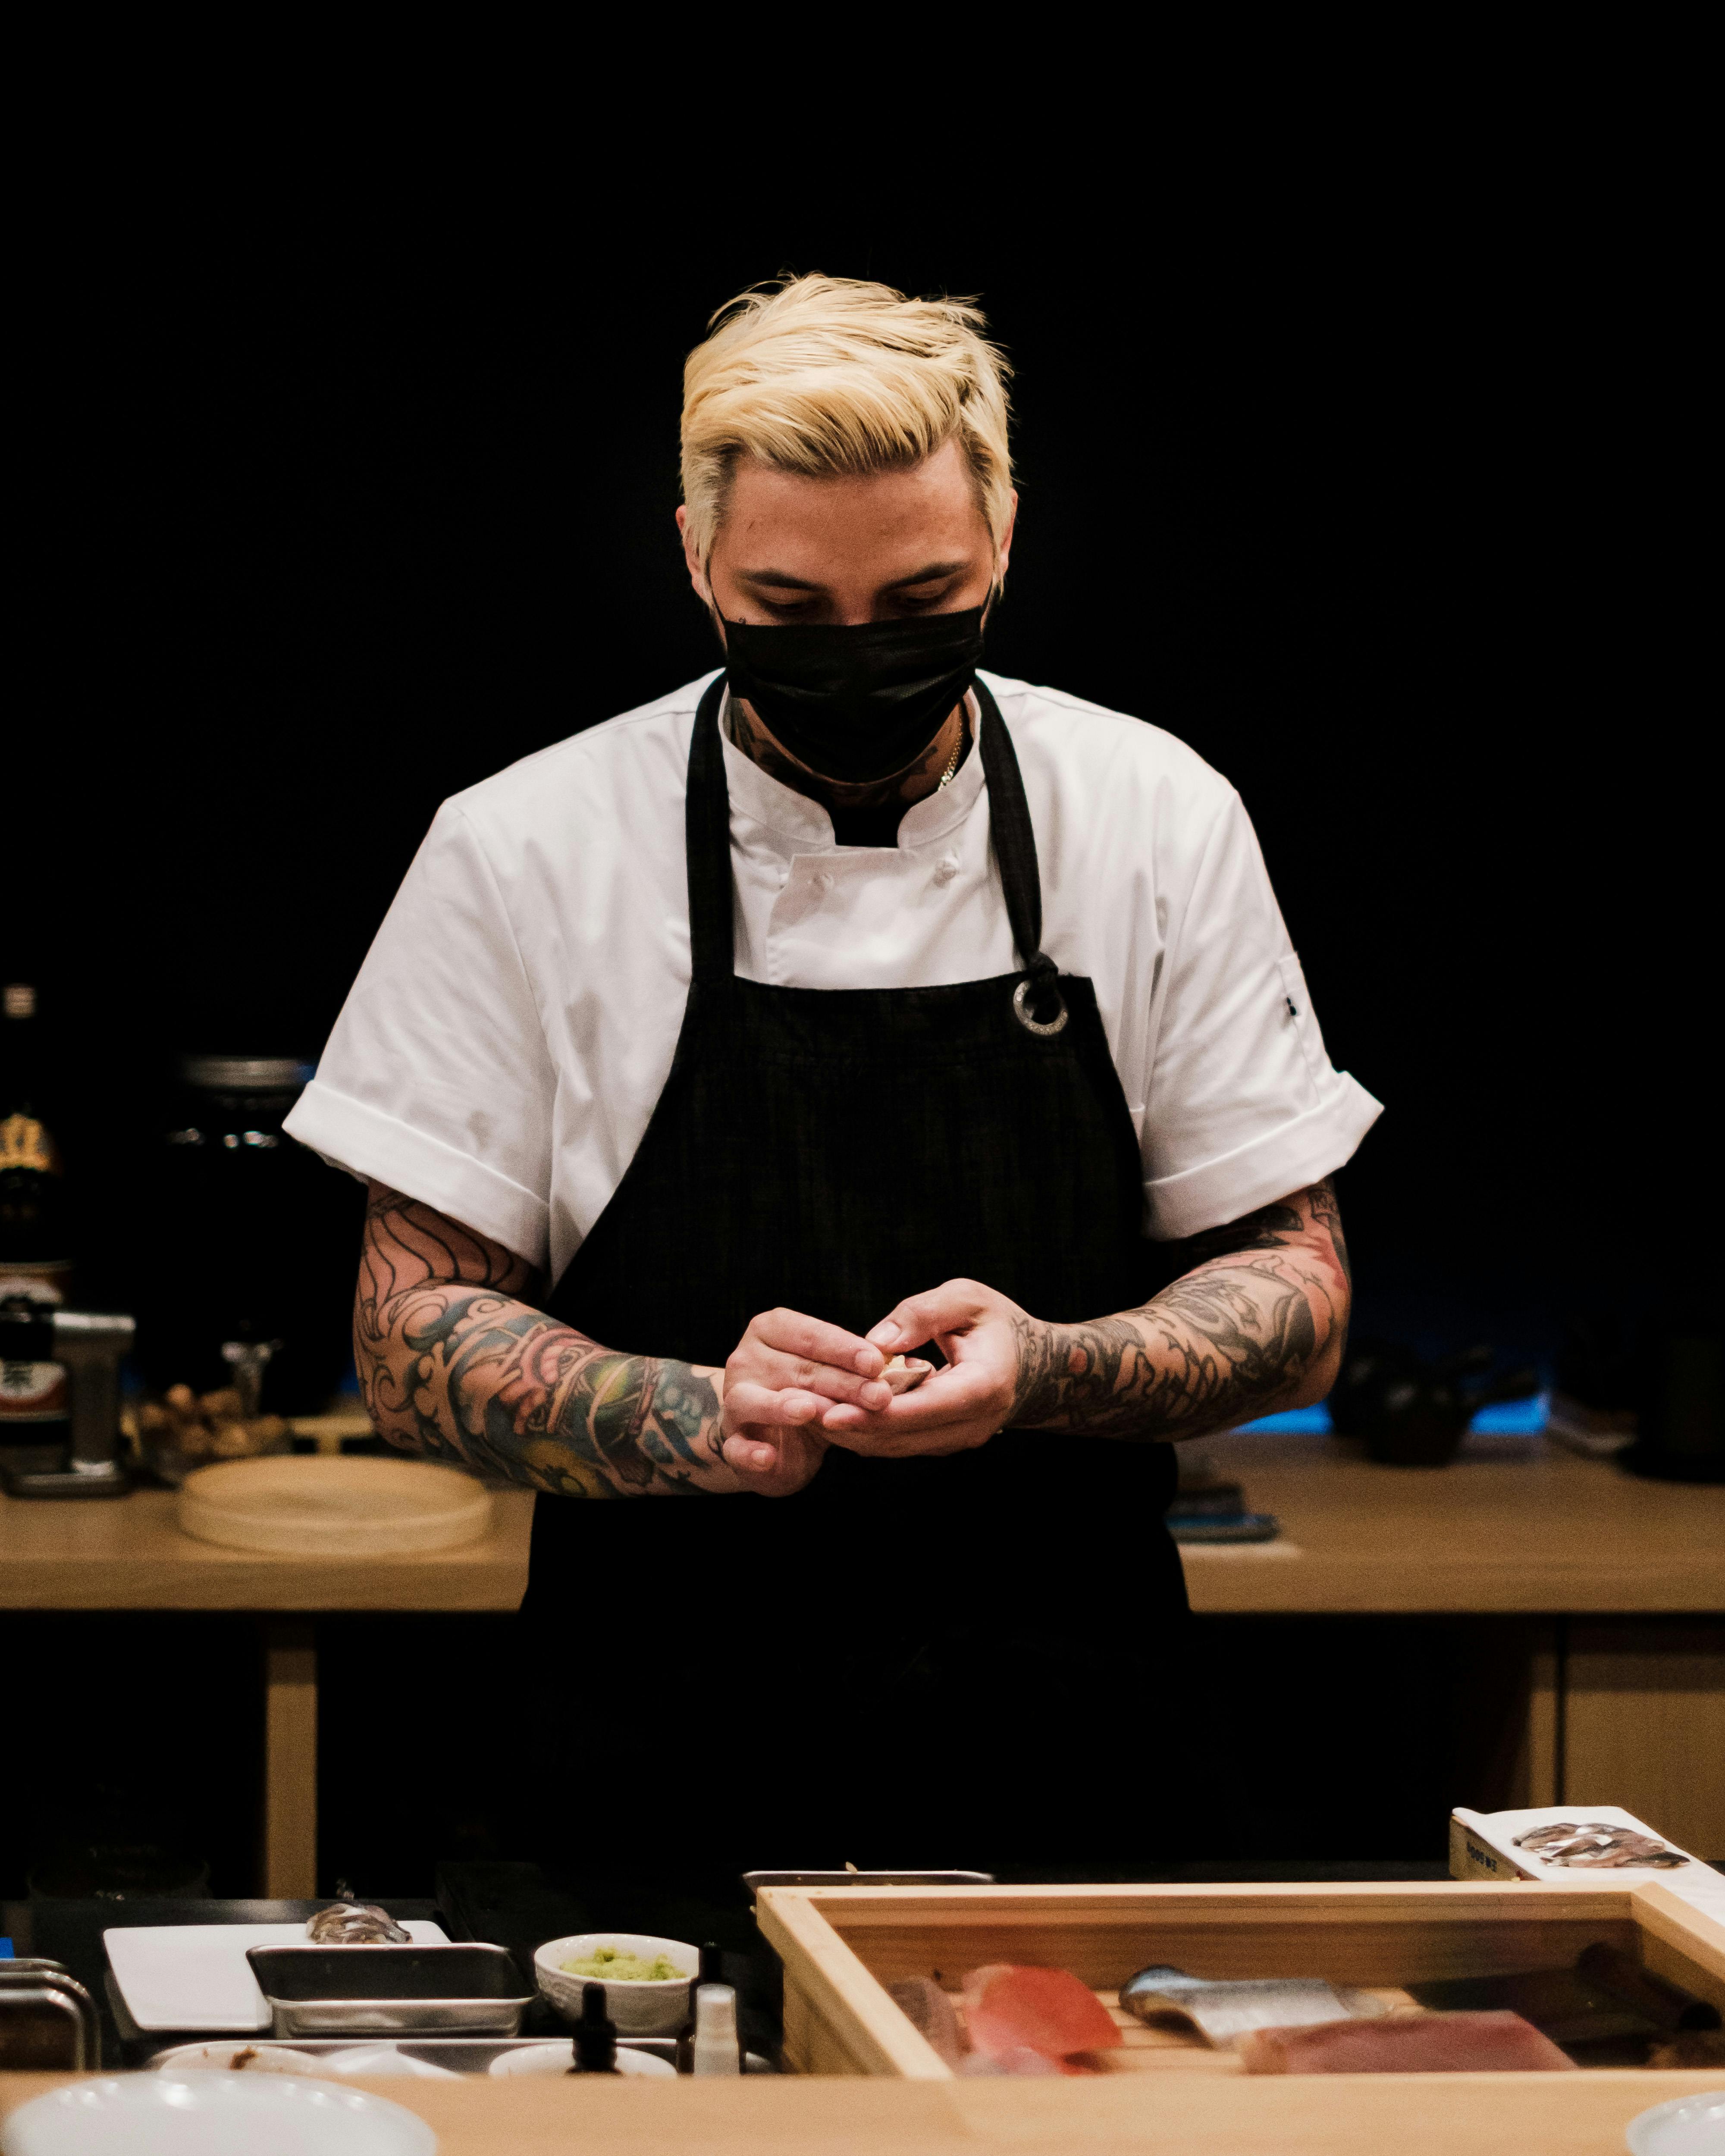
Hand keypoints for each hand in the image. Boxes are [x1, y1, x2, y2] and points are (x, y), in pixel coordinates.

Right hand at [720, 1307, 890, 1495]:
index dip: (844, 1348)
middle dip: (840, 1383)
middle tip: (878, 1397)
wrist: (772, 1438)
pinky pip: (737, 1448)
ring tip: (809, 1411)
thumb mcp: (831, 1375)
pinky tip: (767, 1458)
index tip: (878, 1363)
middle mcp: (747, 1359)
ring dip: (782, 1406)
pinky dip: (750, 1453)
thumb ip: (851, 1368)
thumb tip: (890, 1368)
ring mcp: (734, 1401)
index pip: (810, 1335)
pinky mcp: (731, 1441)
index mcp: (771, 1331)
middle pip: (796, 1369)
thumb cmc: (809, 1392)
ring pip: (756, 1401)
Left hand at [819, 1279, 1037, 1458]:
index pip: (918, 1409)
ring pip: (895, 1447)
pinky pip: (899, 1443)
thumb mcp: (967, 1299)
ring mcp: (959, 1439)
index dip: (871, 1413)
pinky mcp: (945, 1442)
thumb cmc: (997, 1323)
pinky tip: (830, 1414)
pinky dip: (865, 1432)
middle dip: (848, 1427)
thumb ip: (923, 1313)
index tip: (827, 1408)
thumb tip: (877, 1340)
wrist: (1033, 1363)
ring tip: (803, 1414)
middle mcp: (973, 1424)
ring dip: (850, 1434)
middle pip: (900, 1436)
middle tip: (799, 1412)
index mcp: (983, 1387)